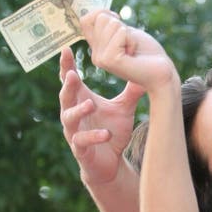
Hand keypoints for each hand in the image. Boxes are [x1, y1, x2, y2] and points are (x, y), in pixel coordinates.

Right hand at [59, 45, 143, 186]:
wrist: (111, 163)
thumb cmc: (113, 132)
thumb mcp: (124, 109)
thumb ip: (131, 91)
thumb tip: (146, 71)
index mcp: (81, 100)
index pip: (70, 79)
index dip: (66, 65)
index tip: (65, 48)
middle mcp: (73, 114)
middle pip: (65, 96)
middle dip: (68, 85)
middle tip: (72, 74)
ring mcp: (74, 132)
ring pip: (69, 118)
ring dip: (78, 110)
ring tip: (90, 104)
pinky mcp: (80, 150)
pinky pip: (82, 142)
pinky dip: (93, 137)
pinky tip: (105, 134)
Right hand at [79, 9, 179, 97]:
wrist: (162, 73)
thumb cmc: (148, 53)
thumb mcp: (126, 32)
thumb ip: (109, 24)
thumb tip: (100, 13)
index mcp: (97, 49)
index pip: (86, 19)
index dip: (103, 14)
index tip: (121, 28)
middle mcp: (96, 56)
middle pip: (100, 18)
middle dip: (121, 26)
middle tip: (131, 45)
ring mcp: (101, 59)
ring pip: (111, 24)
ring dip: (128, 34)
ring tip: (133, 51)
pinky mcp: (109, 60)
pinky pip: (120, 33)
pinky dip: (132, 40)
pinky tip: (134, 54)